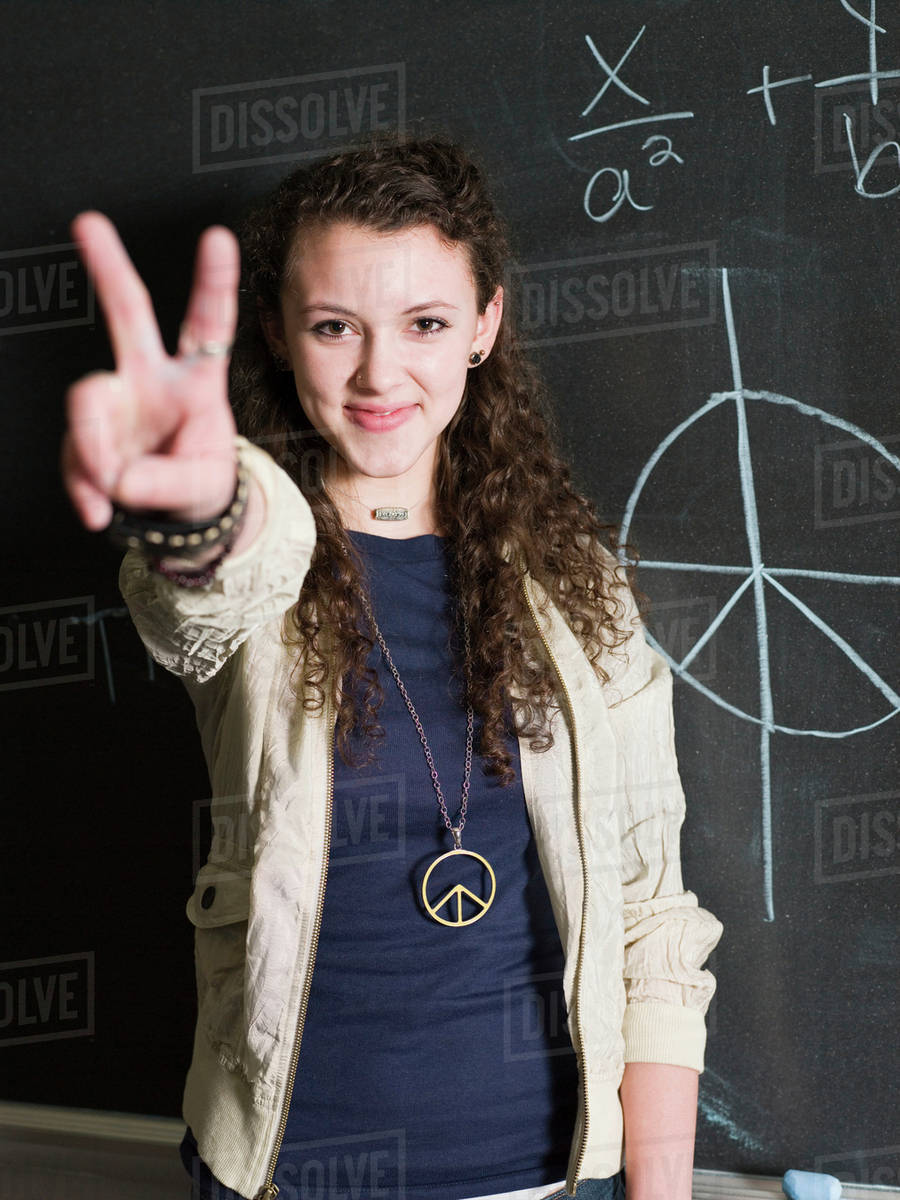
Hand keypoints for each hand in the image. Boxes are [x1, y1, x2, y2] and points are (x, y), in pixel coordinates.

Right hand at [60, 211, 240, 532]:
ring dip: (95, 455)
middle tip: (88, 222)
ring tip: (113, 492)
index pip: (209, 327)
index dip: (213, 284)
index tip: (218, 238)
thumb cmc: (201, 486)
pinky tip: (98, 510)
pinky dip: (84, 489)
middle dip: (108, 266)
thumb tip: (117, 477)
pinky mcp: (87, 430)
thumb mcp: (201, 488)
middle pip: (128, 313)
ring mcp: (114, 400)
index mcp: (196, 382)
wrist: (176, 515)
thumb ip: (164, 483)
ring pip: (87, 404)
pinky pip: (75, 454)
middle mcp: (151, 379)